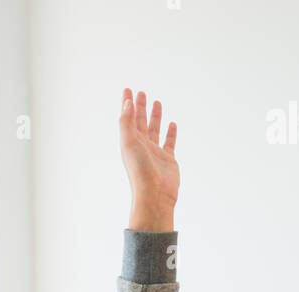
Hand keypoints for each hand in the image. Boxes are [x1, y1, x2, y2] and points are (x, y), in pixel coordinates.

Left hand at [120, 88, 178, 231]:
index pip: (128, 118)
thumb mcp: (129, 142)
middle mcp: (141, 146)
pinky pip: (169, 142)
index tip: (128, 89)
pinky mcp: (168, 159)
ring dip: (155, 116)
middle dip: (140, 107)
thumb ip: (127, 122)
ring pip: (155, 129)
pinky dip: (170, 132)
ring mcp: (155, 153)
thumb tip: (127, 102)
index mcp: (130, 142)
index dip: (127, 103)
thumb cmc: (140, 171)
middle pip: (140, 122)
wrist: (154, 194)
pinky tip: (172, 124)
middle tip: (141, 92)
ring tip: (157, 102)